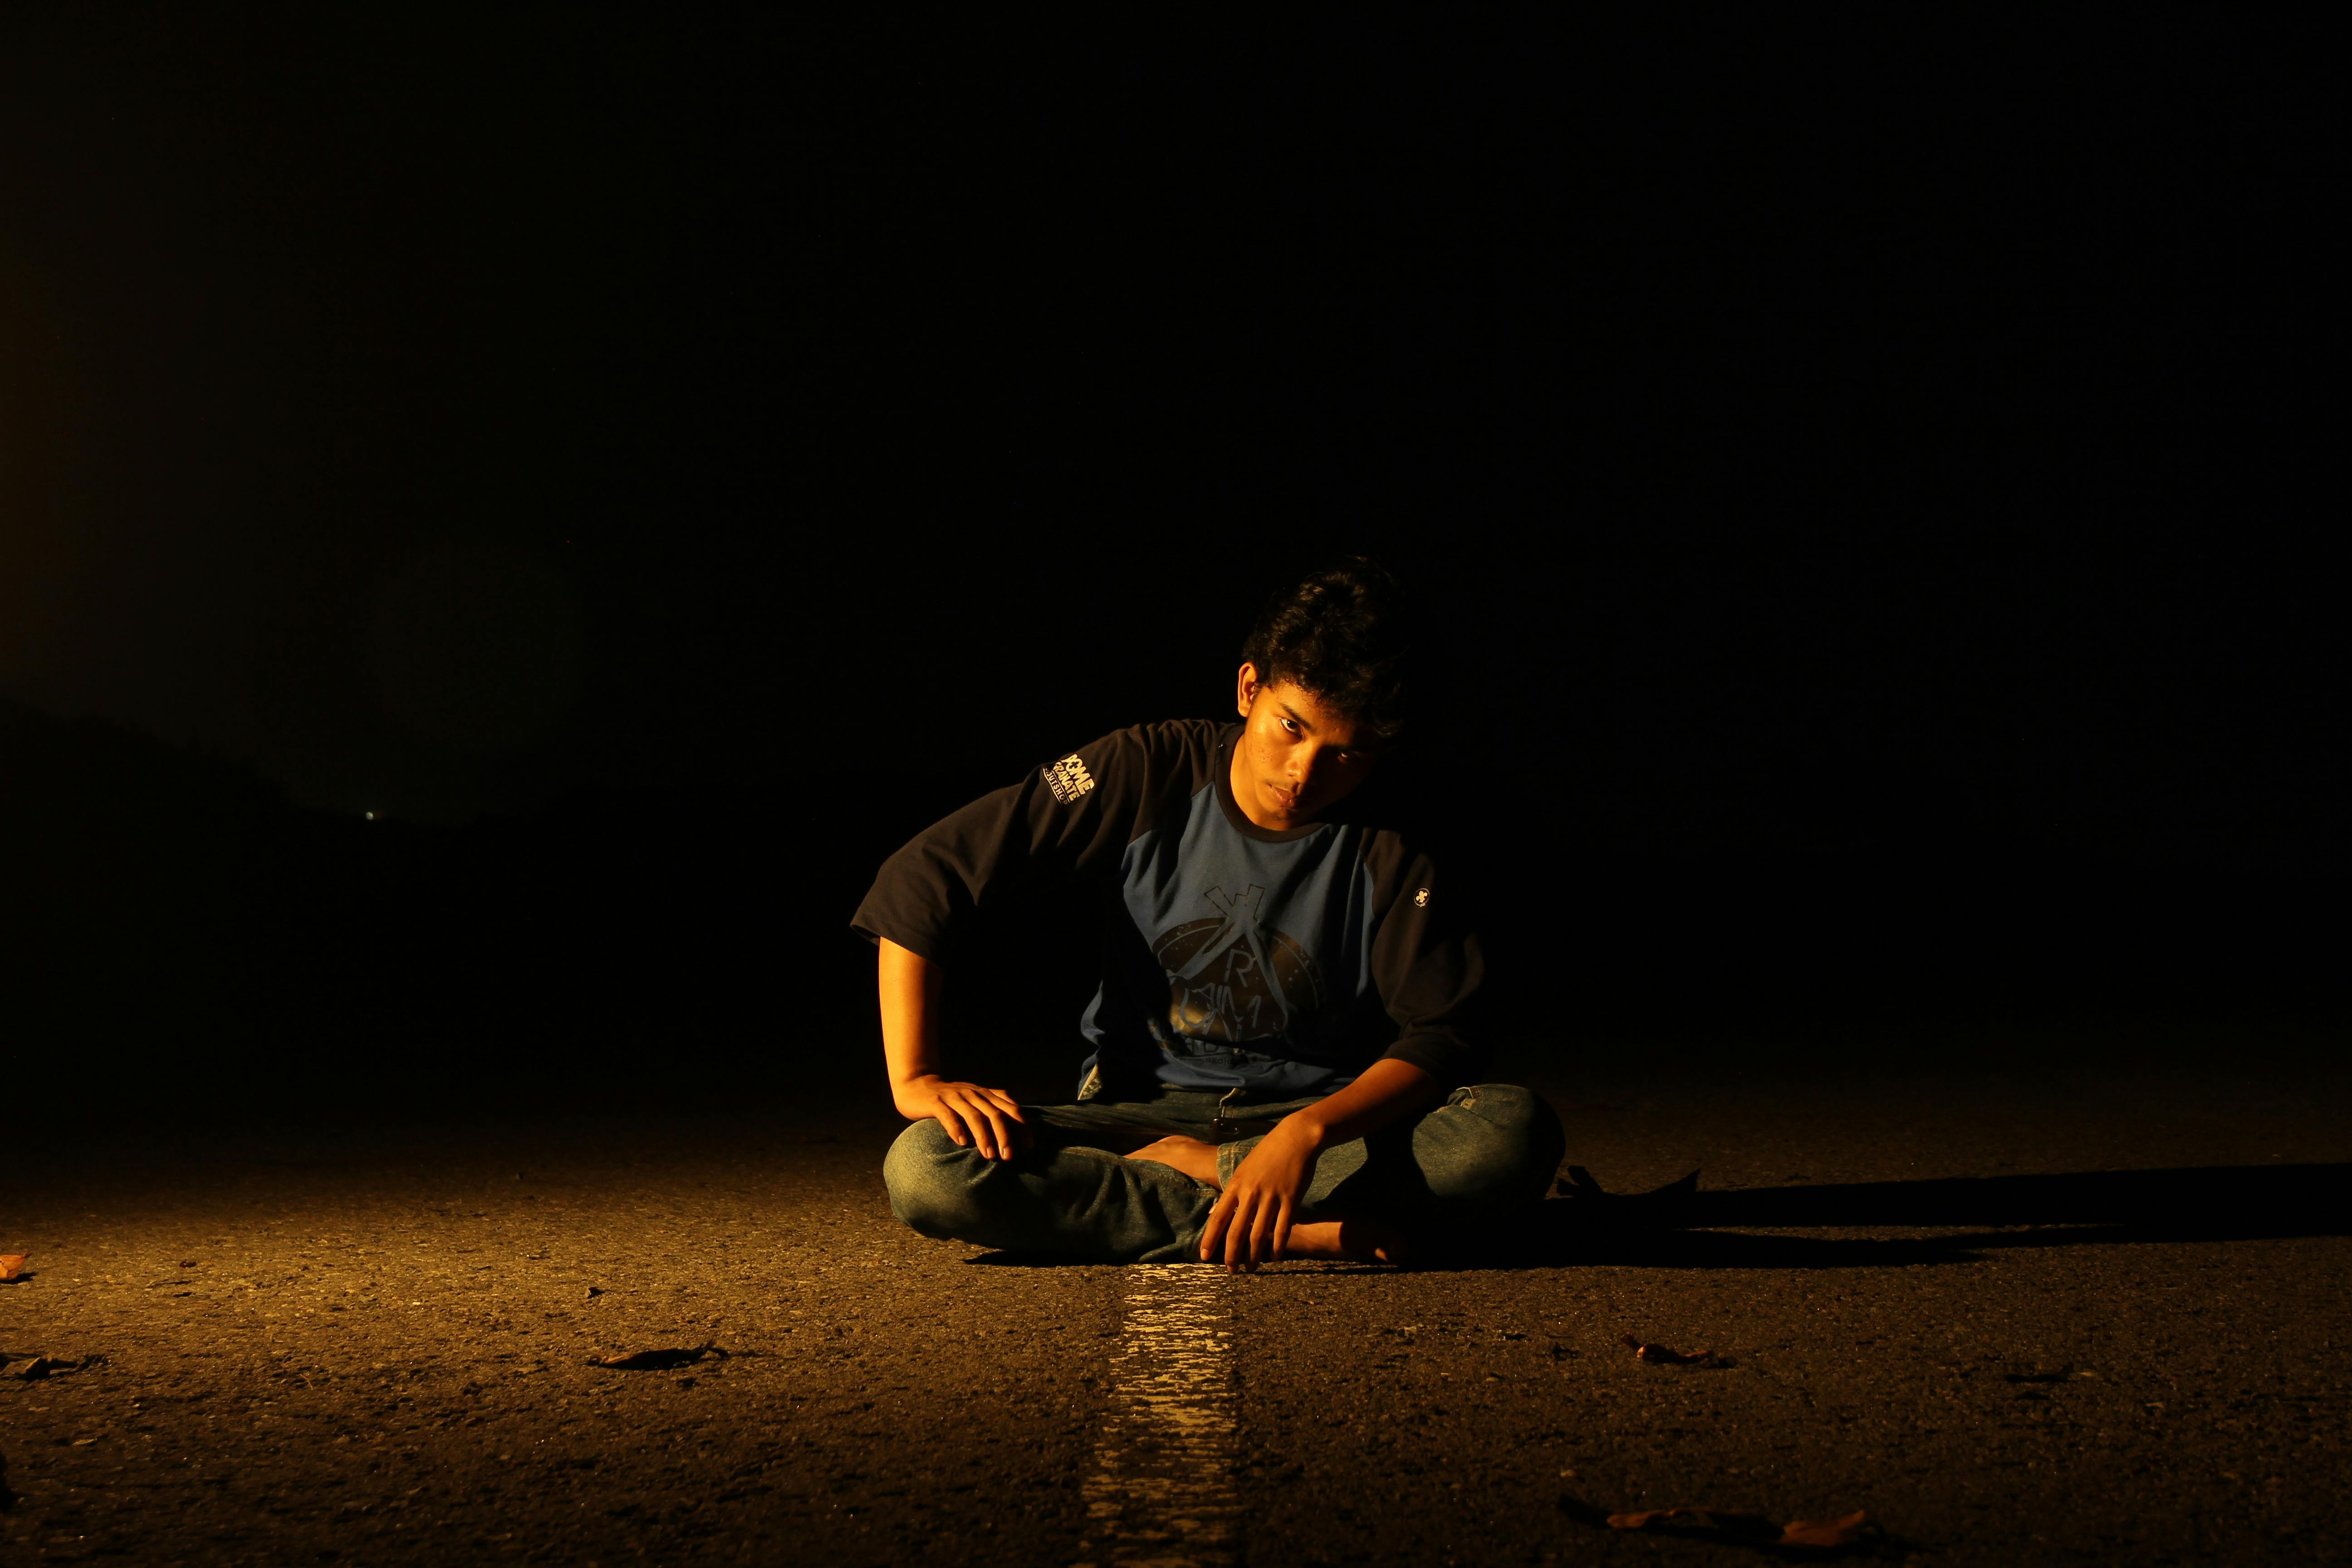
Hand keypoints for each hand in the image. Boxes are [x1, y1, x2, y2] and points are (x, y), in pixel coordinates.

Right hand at [896, 1075, 1031, 1159]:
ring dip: (984, 1136)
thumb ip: (993, 1110)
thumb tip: (1017, 1131)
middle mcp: (973, 1094)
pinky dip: (956, 1128)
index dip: (1022, 1126)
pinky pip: (948, 1115)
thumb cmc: (950, 1100)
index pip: (1010, 1108)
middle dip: (1005, 1136)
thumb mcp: (974, 1101)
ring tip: (990, 1155)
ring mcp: (954, 1097)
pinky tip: (961, 1142)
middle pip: (995, 1114)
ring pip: (974, 1116)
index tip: (1029, 1146)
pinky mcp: (936, 1102)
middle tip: (1009, 1157)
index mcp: (986, 1094)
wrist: (916, 1085)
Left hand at [1198, 1114, 1321, 1270]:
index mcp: (1236, 1185)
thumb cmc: (1267, 1154)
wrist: (1295, 1138)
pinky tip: (1274, 1257)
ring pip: (1259, 1235)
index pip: (1218, 1218)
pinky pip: (1282, 1230)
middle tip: (1231, 1270)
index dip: (1210, 1239)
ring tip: (1251, 1268)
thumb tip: (1213, 1213)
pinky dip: (1277, 1247)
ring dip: (1254, 1256)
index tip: (1204, 1256)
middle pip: (1237, 1231)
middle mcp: (1251, 1193)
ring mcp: (1272, 1197)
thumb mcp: (1243, 1169)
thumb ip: (1230, 1192)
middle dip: (1231, 1255)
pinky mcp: (1291, 1200)